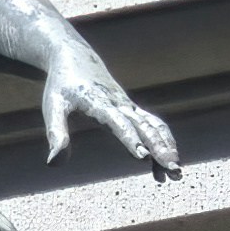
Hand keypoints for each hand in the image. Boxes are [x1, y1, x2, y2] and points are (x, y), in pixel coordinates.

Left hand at [38, 54, 181, 178]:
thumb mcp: (52, 107)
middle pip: (145, 128)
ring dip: (167, 147)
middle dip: (161, 149)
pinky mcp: (132, 109)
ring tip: (176, 172)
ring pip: (154, 126)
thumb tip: (53, 163)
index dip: (131, 140)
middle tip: (173, 170)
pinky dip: (163, 141)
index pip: (119, 124)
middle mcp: (120, 104)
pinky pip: (153, 125)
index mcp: (100, 104)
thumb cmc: (61, 85)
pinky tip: (166, 161)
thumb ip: (56, 134)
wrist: (75, 58)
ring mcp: (129, 106)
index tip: (143, 157)